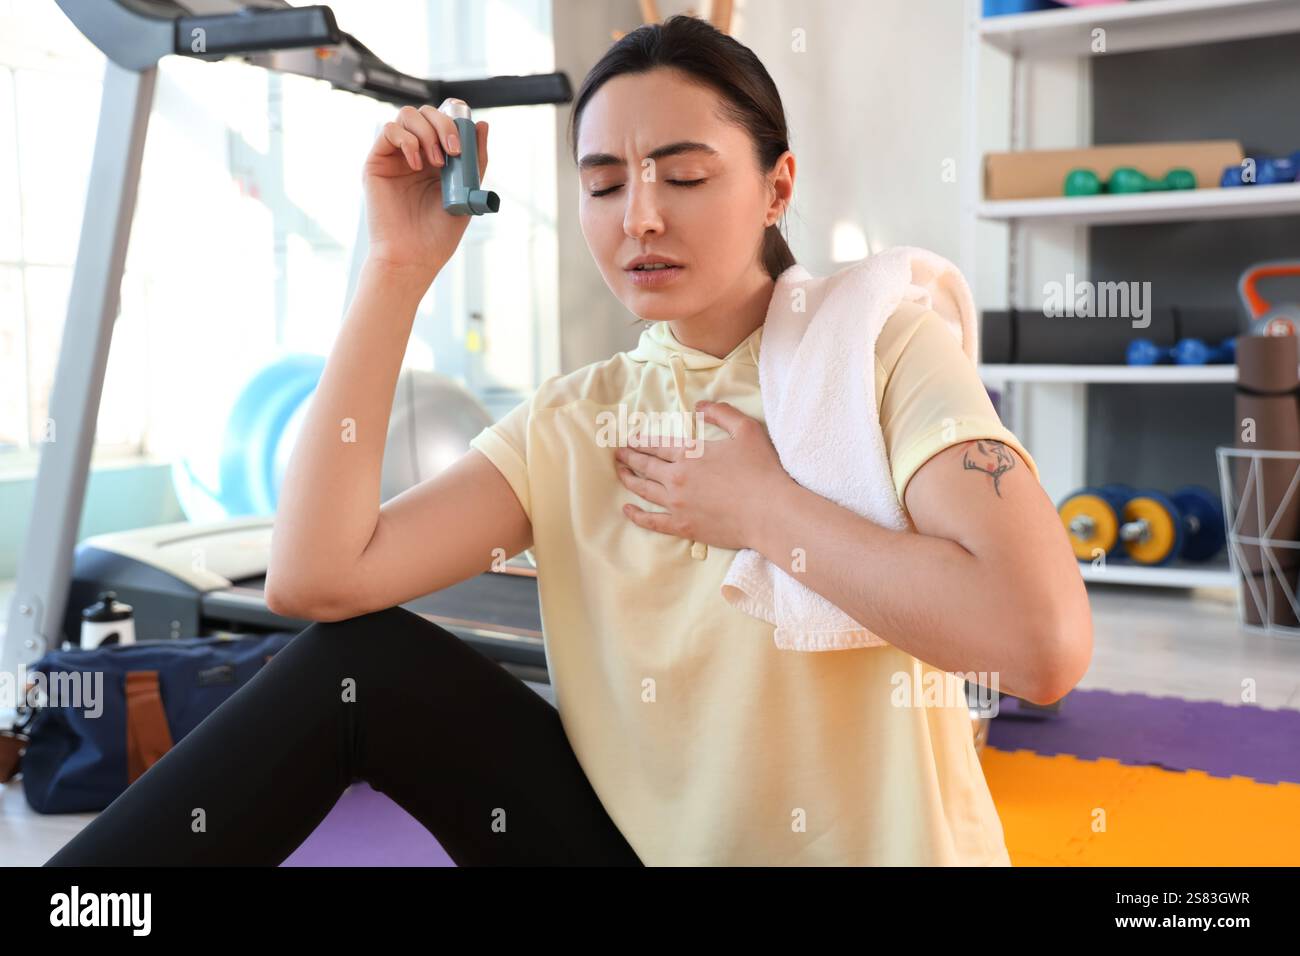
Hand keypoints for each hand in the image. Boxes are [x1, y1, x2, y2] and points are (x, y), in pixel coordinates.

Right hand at [361, 99, 489, 280]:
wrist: (415, 255)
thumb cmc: (440, 232)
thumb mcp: (468, 192)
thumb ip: (476, 160)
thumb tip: (483, 124)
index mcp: (438, 159)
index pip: (444, 120)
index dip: (454, 116)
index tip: (466, 131)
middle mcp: (416, 154)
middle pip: (427, 113)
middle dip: (444, 125)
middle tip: (454, 151)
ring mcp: (396, 157)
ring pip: (408, 115)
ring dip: (427, 132)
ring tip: (437, 163)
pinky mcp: (377, 162)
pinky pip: (389, 130)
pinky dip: (407, 140)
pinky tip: (416, 164)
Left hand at [613, 400, 792, 551]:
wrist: (769, 512)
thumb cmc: (761, 471)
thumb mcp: (746, 430)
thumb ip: (721, 413)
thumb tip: (700, 405)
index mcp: (690, 453)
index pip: (657, 445)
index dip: (640, 441)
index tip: (629, 439)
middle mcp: (677, 478)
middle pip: (646, 465)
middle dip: (629, 457)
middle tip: (618, 453)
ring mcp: (677, 504)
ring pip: (644, 490)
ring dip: (629, 479)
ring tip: (620, 473)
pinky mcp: (683, 527)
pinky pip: (652, 521)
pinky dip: (637, 515)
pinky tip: (627, 510)